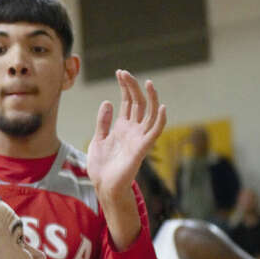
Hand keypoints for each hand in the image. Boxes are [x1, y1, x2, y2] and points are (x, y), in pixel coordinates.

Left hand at [85, 71, 165, 198]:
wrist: (104, 186)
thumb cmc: (102, 166)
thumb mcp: (98, 139)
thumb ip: (103, 122)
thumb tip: (108, 102)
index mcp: (122, 127)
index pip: (128, 102)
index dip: (125, 87)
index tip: (120, 72)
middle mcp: (133, 130)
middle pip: (137, 103)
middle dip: (132, 87)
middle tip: (124, 73)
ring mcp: (139, 138)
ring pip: (149, 113)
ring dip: (150, 98)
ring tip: (147, 82)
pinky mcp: (142, 147)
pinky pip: (155, 132)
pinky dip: (160, 119)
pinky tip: (160, 106)